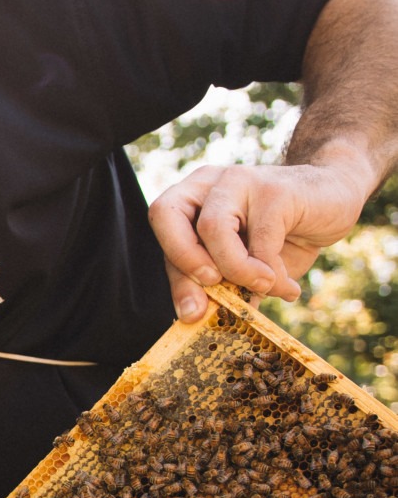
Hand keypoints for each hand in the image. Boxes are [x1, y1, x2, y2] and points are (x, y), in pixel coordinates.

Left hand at [148, 160, 369, 322]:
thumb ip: (218, 282)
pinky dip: (272, 276)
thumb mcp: (243, 264)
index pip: (162, 228)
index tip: (193, 311)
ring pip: (213, 229)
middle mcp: (209, 183)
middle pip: (167, 214)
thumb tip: (198, 317)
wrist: (334, 197)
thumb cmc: (282, 235)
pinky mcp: (275, 190)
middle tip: (212, 286)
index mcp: (193, 196)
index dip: (175, 272)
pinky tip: (287, 288)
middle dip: (184, 259)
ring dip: (235, 271)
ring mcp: (240, 180)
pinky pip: (262, 241)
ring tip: (262, 288)